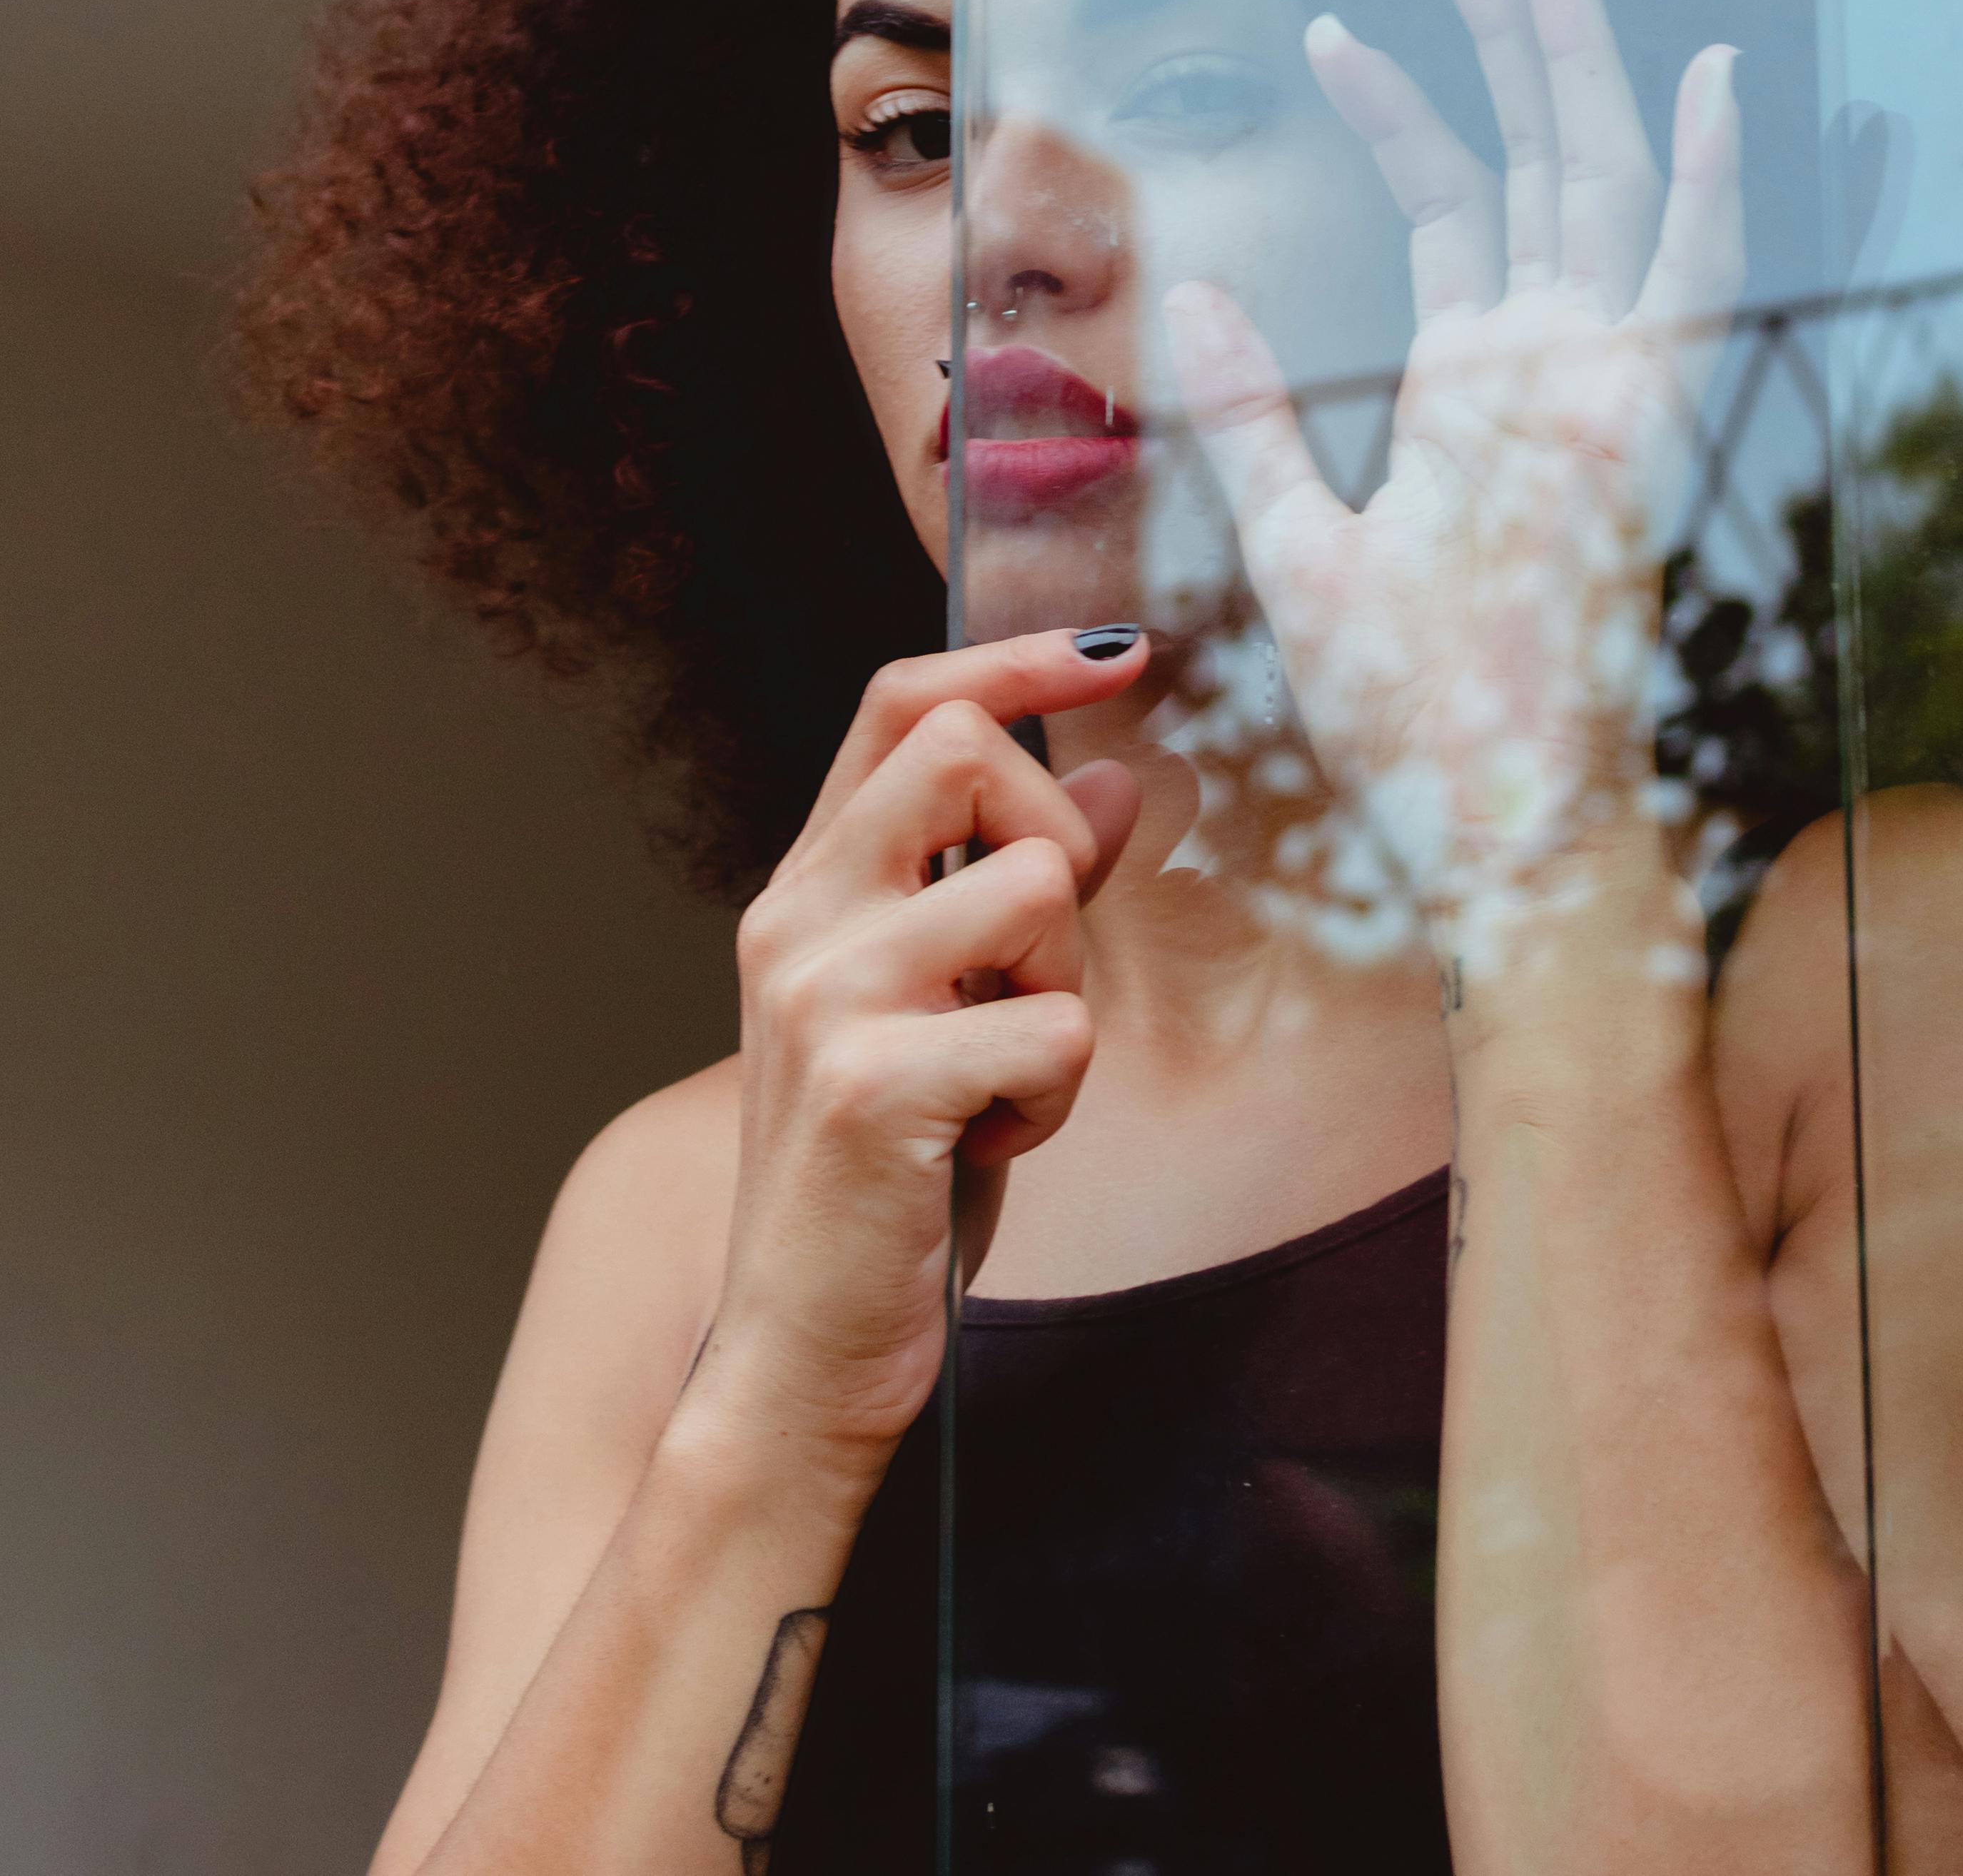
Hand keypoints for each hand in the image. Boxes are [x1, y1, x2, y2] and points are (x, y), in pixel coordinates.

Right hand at [686, 632, 1143, 1478]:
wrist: (797, 1359)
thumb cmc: (888, 1184)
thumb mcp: (949, 1013)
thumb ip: (1021, 892)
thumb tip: (1115, 782)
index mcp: (809, 891)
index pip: (903, 703)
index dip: (1017, 659)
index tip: (1119, 649)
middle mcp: (799, 920)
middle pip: (965, 752)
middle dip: (1051, 841)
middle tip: (1030, 972)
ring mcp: (825, 996)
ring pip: (1037, 885)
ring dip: (1062, 991)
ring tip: (1004, 1080)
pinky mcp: (872, 1084)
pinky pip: (1056, 1024)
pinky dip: (1055, 1095)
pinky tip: (991, 1146)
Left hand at [1167, 0, 1739, 999]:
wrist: (1490, 825)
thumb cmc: (1404, 715)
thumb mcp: (1296, 544)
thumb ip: (1253, 413)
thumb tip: (1193, 294)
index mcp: (1478, 387)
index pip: (1449, 208)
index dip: (1398, 112)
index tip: (1322, 31)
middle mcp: (1552, 364)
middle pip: (1538, 156)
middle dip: (1509, 33)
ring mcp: (1606, 385)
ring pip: (1607, 177)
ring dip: (1581, 59)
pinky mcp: (1649, 423)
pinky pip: (1698, 280)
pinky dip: (1715, 180)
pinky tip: (1711, 78)